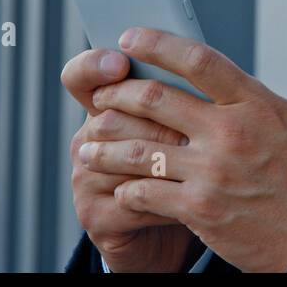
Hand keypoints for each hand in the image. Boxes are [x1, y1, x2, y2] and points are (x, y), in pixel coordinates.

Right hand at [62, 48, 197, 271]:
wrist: (183, 224)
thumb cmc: (189, 165)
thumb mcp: (187, 123)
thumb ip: (184, 94)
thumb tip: (202, 67)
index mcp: (107, 107)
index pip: (82, 77)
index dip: (94, 65)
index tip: (120, 61)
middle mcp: (87, 139)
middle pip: (110, 118)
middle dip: (158, 123)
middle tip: (193, 133)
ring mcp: (85, 178)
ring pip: (123, 159)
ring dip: (168, 162)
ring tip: (204, 165)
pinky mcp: (95, 215)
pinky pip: (133, 199)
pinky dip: (171, 199)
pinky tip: (197, 198)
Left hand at [77, 28, 286, 271]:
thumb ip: (260, 104)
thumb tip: (236, 87)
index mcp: (257, 104)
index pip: (198, 60)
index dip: (158, 45)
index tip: (131, 38)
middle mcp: (231, 132)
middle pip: (155, 99)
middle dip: (117, 95)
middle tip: (100, 97)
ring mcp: (213, 171)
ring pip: (139, 149)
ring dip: (106, 146)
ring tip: (89, 147)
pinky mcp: (201, 210)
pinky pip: (144, 194)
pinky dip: (126, 190)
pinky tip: (120, 190)